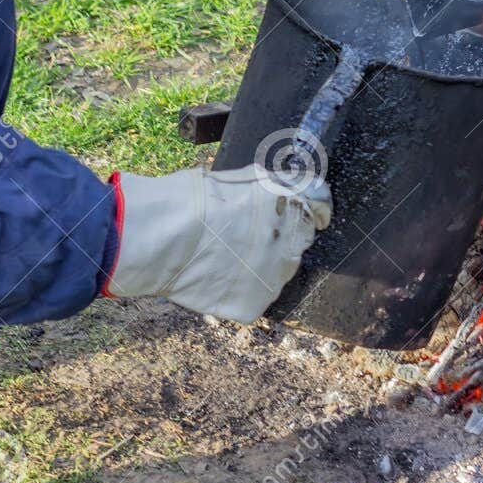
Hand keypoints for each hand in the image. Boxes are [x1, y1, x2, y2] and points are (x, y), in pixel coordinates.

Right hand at [105, 165, 330, 321]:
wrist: (163, 235)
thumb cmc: (190, 199)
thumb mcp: (239, 177)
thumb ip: (270, 186)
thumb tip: (284, 190)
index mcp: (292, 201)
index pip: (319, 202)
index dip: (307, 207)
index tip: (297, 212)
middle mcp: (293, 240)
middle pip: (298, 240)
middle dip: (278, 238)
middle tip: (242, 237)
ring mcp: (276, 277)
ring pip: (278, 273)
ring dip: (261, 266)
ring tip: (223, 259)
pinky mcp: (255, 305)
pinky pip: (254, 299)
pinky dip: (238, 292)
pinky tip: (215, 279)